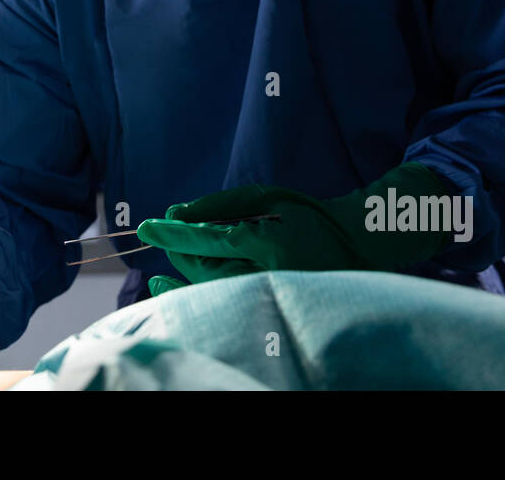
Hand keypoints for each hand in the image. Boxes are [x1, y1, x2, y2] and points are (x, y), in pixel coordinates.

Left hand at [137, 165, 453, 296]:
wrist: (357, 244)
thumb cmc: (306, 214)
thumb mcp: (265, 197)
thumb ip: (220, 206)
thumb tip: (176, 213)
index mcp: (269, 240)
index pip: (209, 239)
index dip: (174, 234)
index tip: (147, 226)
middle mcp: (271, 273)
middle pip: (208, 271)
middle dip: (178, 256)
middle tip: (158, 239)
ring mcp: (274, 294)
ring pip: (215, 295)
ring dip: (182, 286)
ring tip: (157, 280)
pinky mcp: (275, 308)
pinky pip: (230, 307)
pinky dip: (203, 300)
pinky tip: (183, 295)